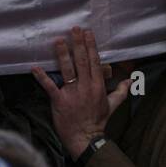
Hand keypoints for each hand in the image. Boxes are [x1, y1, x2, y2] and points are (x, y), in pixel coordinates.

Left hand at [32, 27, 129, 158]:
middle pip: (82, 61)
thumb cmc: (98, 121)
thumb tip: (131, 80)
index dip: (91, 46)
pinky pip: (50, 86)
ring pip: (68, 70)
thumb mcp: (113, 105)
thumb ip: (121, 91)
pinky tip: (35, 67)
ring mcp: (72, 93)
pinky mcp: (59, 101)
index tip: (88, 33)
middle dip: (78, 44)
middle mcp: (86, 86)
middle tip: (75, 29)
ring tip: (58, 40)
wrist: (86, 138)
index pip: (95, 62)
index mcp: (98, 86)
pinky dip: (42, 77)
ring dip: (63, 54)